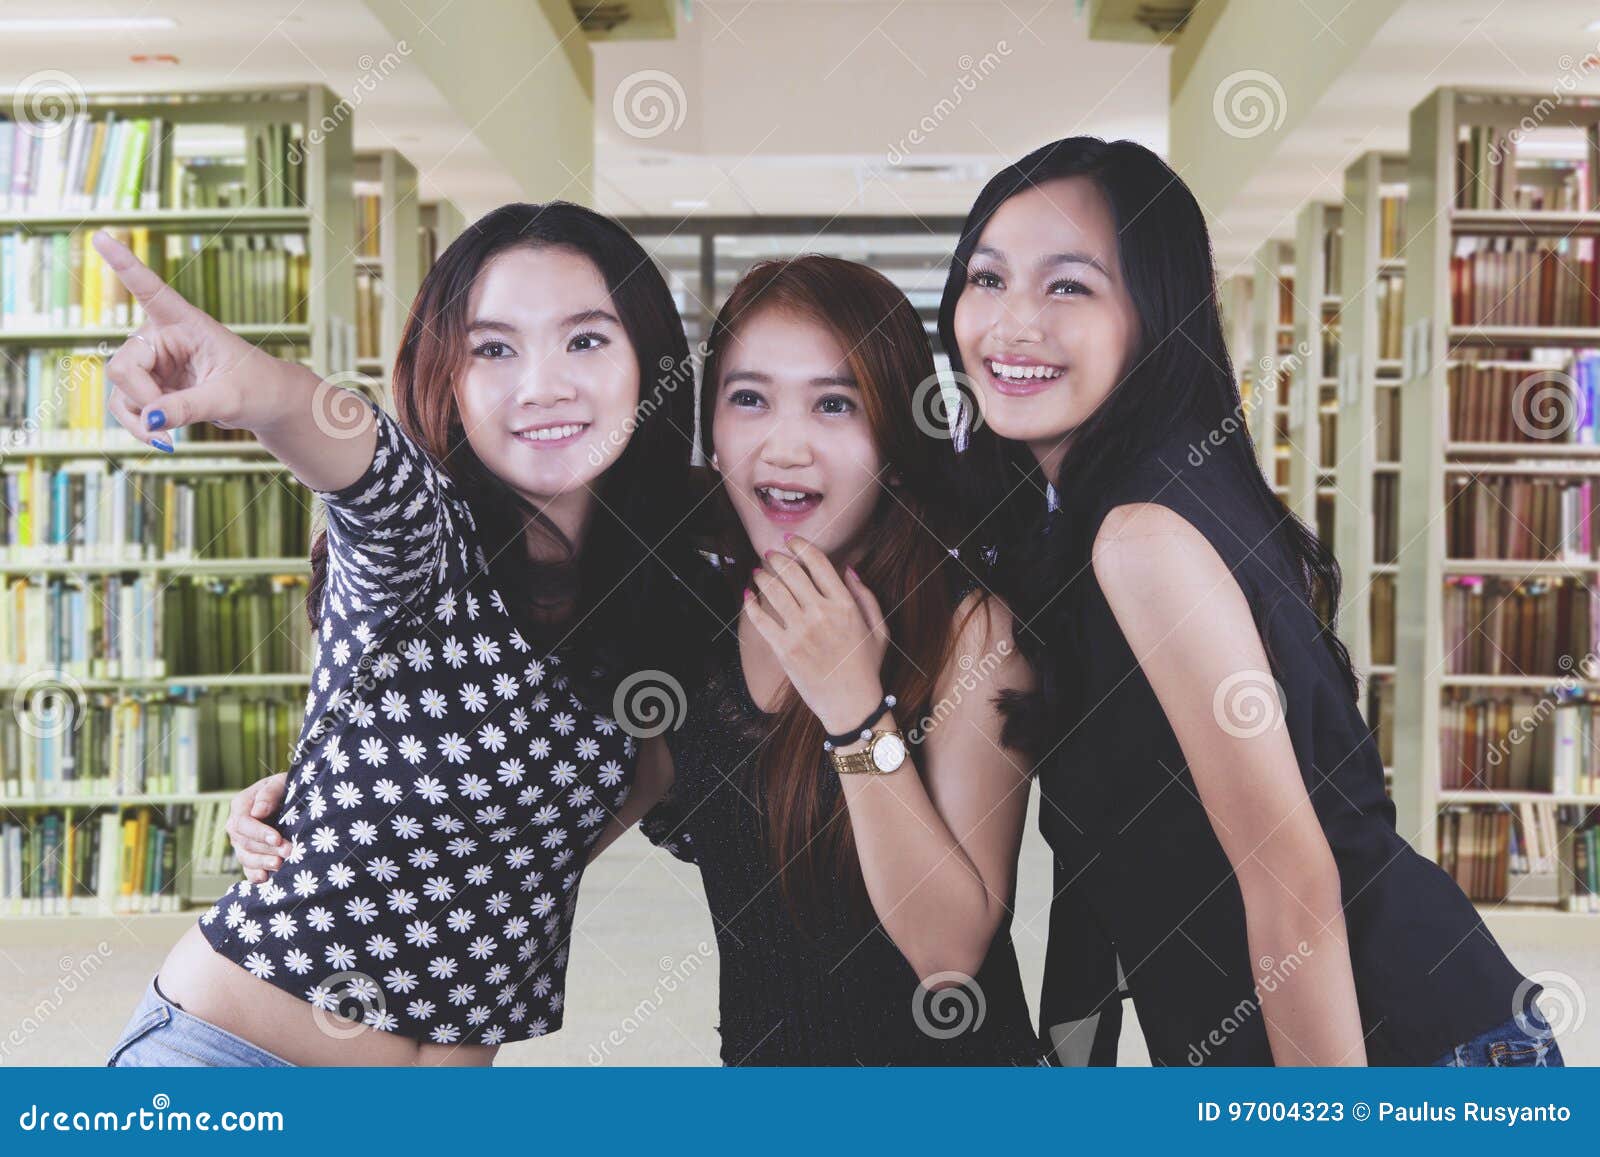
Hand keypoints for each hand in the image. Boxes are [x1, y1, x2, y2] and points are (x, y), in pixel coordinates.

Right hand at [92, 230, 305, 448]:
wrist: (266, 403)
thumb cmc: (257, 388)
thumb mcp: (229, 398)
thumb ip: (189, 407)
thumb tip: (150, 421)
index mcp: (186, 323)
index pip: (152, 290)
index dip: (125, 265)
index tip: (102, 235)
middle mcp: (162, 337)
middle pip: (123, 365)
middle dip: (140, 397)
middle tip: (165, 423)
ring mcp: (154, 362)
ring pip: (121, 390)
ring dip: (136, 420)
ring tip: (164, 440)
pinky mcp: (152, 385)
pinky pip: (129, 407)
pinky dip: (139, 426)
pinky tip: (161, 440)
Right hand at [225, 772, 288, 883]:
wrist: (290, 798)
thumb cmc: (286, 787)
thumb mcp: (280, 782)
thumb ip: (269, 793)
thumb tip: (258, 812)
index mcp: (241, 805)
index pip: (243, 823)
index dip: (259, 833)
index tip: (277, 839)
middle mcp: (237, 826)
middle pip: (245, 843)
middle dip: (267, 850)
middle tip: (289, 852)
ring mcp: (241, 843)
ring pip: (245, 857)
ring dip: (262, 864)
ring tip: (280, 866)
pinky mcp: (249, 855)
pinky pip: (247, 869)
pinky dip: (255, 875)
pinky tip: (266, 878)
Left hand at [744, 534, 889, 734]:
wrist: (851, 705)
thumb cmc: (867, 667)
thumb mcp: (879, 629)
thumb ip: (866, 596)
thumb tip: (849, 569)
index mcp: (845, 605)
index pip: (818, 563)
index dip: (801, 545)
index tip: (791, 539)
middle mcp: (821, 613)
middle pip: (791, 572)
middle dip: (777, 557)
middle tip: (770, 553)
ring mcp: (801, 632)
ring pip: (773, 591)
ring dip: (762, 576)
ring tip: (758, 572)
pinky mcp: (784, 649)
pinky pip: (761, 620)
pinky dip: (751, 605)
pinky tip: (748, 596)